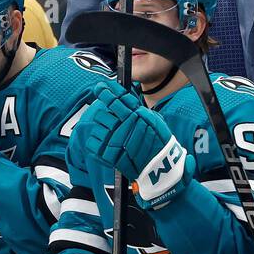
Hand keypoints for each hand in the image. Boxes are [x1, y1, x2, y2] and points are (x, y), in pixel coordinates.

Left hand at [83, 83, 192, 208]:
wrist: (160, 165)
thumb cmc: (158, 141)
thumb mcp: (153, 119)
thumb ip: (138, 109)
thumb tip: (125, 99)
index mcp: (135, 115)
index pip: (115, 99)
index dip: (105, 92)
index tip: (100, 88)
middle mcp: (124, 126)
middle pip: (102, 114)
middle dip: (105, 117)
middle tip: (112, 123)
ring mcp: (116, 141)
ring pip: (97, 128)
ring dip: (102, 131)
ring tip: (111, 137)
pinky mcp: (109, 155)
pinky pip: (93, 144)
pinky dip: (96, 144)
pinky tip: (104, 145)